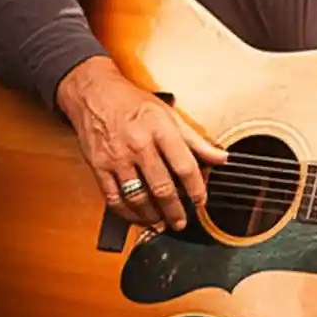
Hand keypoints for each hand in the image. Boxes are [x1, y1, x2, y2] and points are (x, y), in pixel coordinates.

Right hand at [56, 56, 227, 228]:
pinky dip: (127, 212)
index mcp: (161, 129)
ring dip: (151, 216)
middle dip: (174, 210)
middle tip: (181, 222)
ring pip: (137, 197)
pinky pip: (114, 197)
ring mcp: (117, 157)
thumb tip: (222, 158)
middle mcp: (139, 144)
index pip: (185, 166)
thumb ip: (196, 141)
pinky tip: (137, 217)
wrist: (94, 93)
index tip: (201, 201)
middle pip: (162, 187)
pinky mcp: (99, 166)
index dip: (196, 188)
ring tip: (161, 223)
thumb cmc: (134, 104)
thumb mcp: (170, 115)